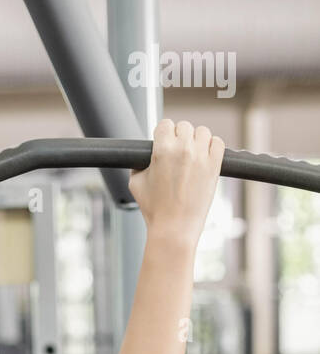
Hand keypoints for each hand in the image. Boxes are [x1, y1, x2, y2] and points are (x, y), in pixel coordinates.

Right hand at [128, 120, 224, 245]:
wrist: (174, 228)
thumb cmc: (155, 210)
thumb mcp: (135, 183)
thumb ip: (139, 163)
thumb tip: (145, 156)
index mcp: (163, 150)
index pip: (165, 124)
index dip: (163, 134)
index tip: (164, 144)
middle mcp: (184, 149)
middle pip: (184, 126)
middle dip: (179, 138)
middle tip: (176, 155)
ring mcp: (201, 156)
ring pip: (202, 131)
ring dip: (196, 140)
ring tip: (191, 156)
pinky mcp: (214, 166)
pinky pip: (218, 143)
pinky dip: (212, 146)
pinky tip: (204, 157)